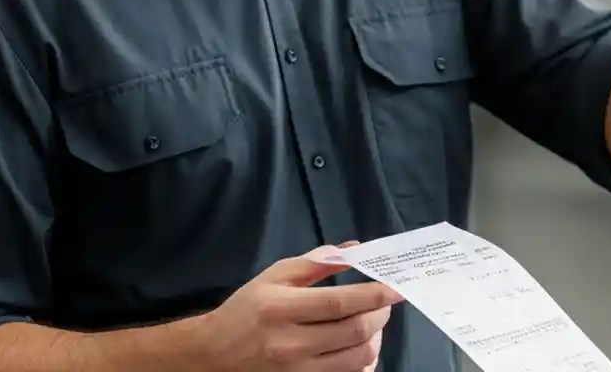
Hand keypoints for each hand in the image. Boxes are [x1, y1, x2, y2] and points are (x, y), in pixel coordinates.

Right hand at [192, 243, 403, 370]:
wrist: (214, 355)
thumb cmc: (247, 309)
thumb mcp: (275, 276)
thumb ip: (316, 263)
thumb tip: (354, 250)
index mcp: (281, 309)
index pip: (340, 303)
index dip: (374, 295)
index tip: (396, 287)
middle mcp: (289, 344)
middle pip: (354, 332)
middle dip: (380, 314)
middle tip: (385, 302)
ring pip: (357, 358)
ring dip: (375, 338)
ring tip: (371, 323)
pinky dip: (363, 362)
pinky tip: (359, 347)